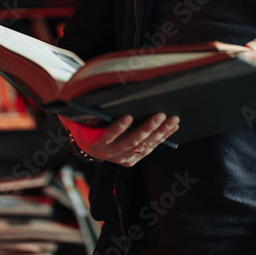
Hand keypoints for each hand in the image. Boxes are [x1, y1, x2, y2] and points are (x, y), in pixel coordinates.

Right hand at [59, 113, 179, 167]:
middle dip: (147, 128)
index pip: (106, 135)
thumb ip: (91, 109)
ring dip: (160, 133)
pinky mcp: (132, 159)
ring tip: (172, 120)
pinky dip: (162, 137)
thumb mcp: (83, 116)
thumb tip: (106, 95)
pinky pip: (149, 149)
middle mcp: (109, 153)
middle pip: (130, 141)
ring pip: (144, 146)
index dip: (117, 127)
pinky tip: (172, 127)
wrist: (87, 144)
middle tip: (160, 115)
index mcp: (94, 141)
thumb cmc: (86, 122)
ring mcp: (122, 158)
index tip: (128, 116)